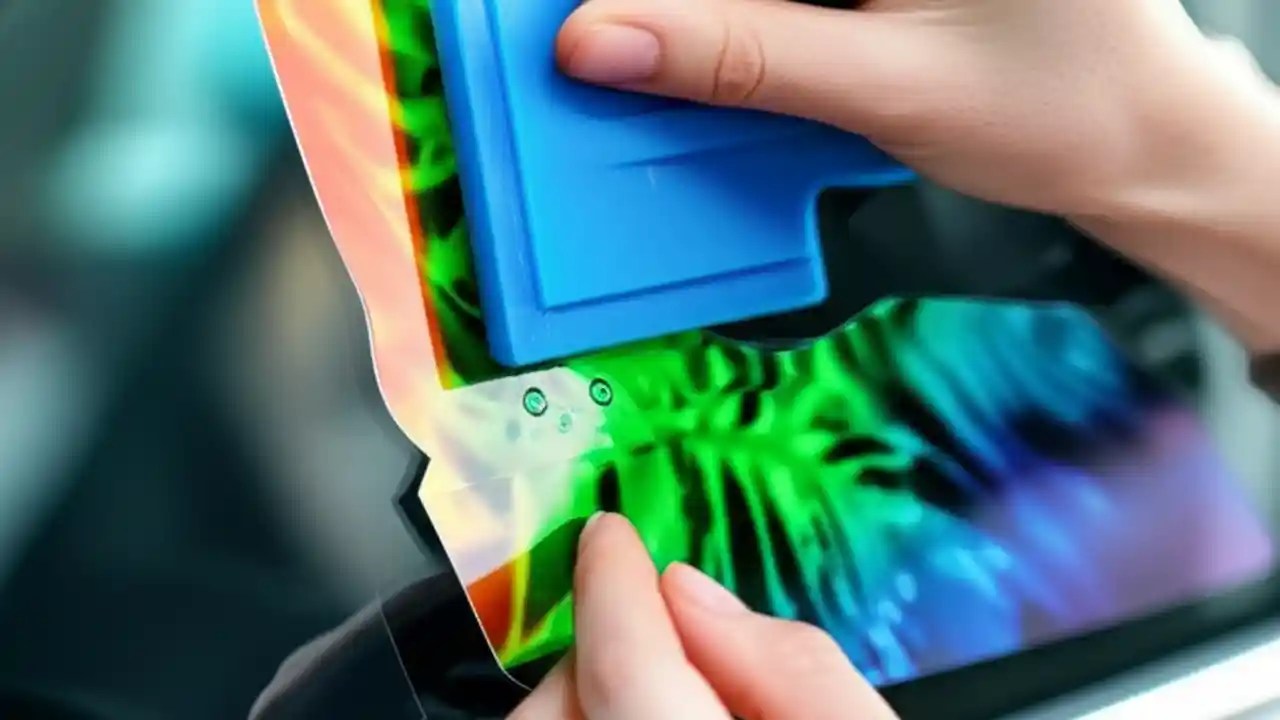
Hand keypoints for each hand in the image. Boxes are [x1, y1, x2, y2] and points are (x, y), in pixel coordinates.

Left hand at [509, 513, 897, 719]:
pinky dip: (590, 717)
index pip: (620, 658)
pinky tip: (649, 715)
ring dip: (593, 686)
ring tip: (677, 688)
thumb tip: (690, 592)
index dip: (611, 582)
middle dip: (603, 644)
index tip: (608, 534)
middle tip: (666, 629)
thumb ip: (791, 665)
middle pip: (560, 693)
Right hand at [556, 0, 1279, 351]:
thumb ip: (736, 56)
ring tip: (641, 56)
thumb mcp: (882, 84)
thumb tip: (602, 40)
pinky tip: (714, 55)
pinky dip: (745, 23)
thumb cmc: (1060, 109)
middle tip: (600, 50)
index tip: (578, 19)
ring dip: (706, 23)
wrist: (1139, 150)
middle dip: (678, 17)